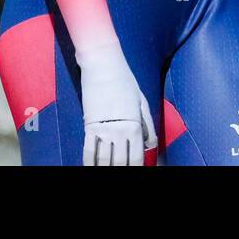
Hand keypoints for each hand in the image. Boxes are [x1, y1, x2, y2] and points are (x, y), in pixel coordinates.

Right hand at [77, 45, 156, 164]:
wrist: (102, 66)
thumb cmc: (124, 81)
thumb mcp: (141, 101)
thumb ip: (147, 125)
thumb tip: (150, 145)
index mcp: (135, 126)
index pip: (136, 158)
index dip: (136, 169)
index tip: (134, 171)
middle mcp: (119, 131)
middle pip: (120, 163)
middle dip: (120, 170)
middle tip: (120, 171)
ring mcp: (103, 129)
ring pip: (103, 161)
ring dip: (105, 169)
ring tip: (106, 173)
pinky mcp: (88, 125)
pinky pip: (88, 151)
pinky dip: (89, 163)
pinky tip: (90, 168)